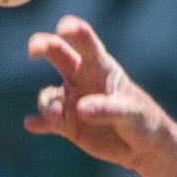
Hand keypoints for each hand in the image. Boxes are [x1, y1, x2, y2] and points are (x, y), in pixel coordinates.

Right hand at [24, 16, 166, 169]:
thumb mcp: (132, 113)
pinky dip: (39, 123)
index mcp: (100, 66)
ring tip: (56, 118)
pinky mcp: (67, 124)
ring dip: (48, 104)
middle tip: (33, 50)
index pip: (85, 41)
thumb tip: (81, 109)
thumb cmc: (143, 120)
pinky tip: (32, 124)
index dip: (73, 29)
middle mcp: (81, 78)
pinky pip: (46, 121)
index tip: (63, 29)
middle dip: (42, 45)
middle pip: (56, 53)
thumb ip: (108, 109)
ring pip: (48, 95)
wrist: (144, 147)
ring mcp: (72, 100)